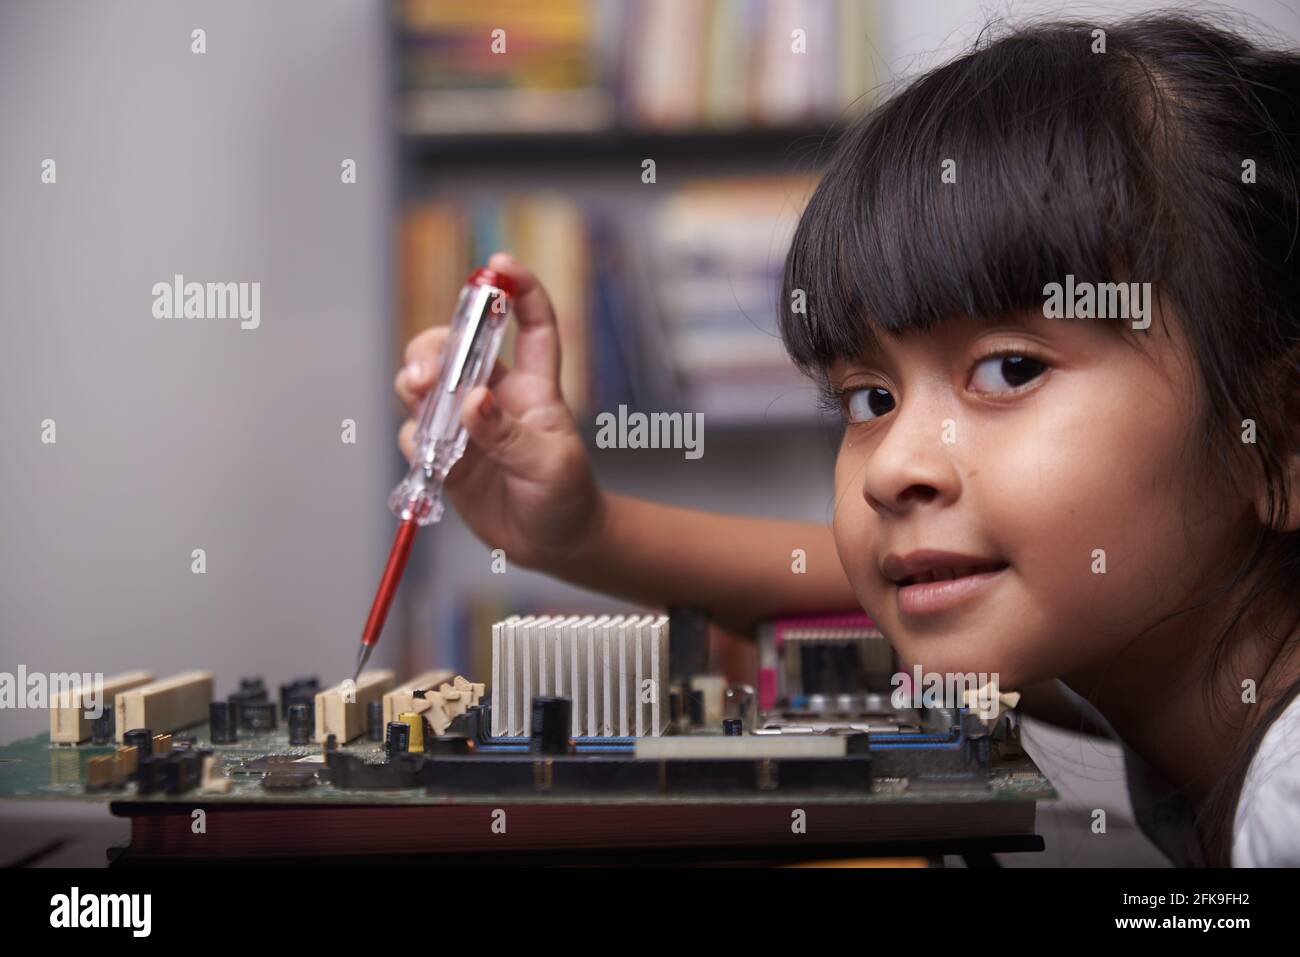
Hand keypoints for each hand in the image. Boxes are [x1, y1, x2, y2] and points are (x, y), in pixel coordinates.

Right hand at [395, 252, 604, 569]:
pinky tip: (428, 454)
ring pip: (425, 385)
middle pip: (455, 348)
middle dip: (433, 347)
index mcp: (533, 387)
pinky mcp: (446, 455)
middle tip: (425, 372)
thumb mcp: (549, 465)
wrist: (554, 546)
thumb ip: (508, 434)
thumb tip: (472, 402)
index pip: (531, 327)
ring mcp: (466, 424)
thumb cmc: (566, 498)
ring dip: (413, 383)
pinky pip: (415, 433)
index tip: (497, 267)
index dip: (519, 290)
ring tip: (417, 396)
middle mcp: (495, 396)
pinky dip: (413, 436)